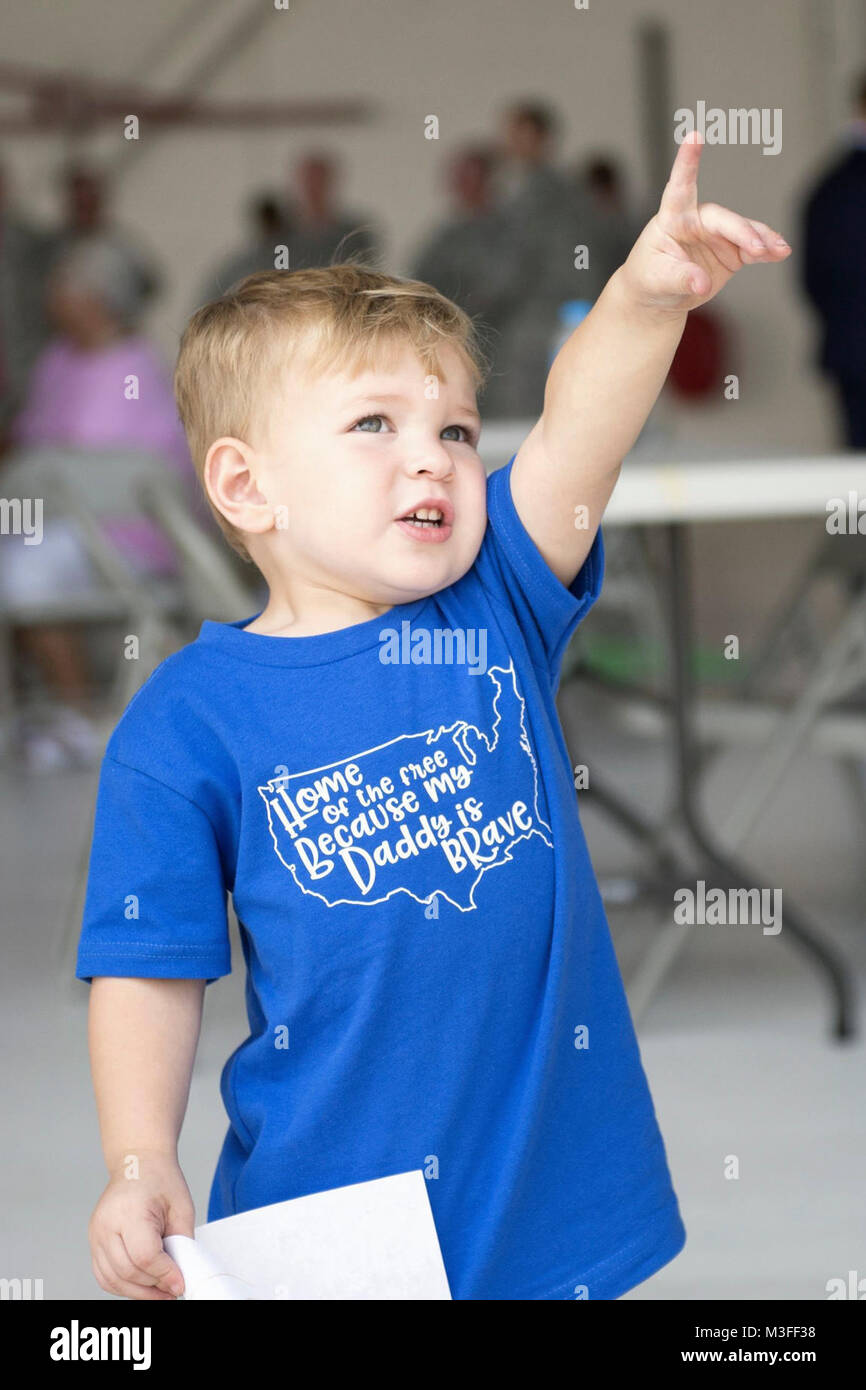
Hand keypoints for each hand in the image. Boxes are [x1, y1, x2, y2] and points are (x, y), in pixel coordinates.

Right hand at [88, 1153, 194, 1299]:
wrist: (138, 1163)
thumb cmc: (160, 1180)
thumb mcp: (181, 1207)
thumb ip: (182, 1242)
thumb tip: (180, 1276)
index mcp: (129, 1211)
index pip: (144, 1255)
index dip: (164, 1274)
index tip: (180, 1284)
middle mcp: (106, 1225)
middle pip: (128, 1271)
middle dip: (153, 1287)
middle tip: (173, 1290)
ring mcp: (95, 1235)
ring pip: (113, 1280)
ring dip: (138, 1292)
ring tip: (161, 1292)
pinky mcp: (93, 1243)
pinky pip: (105, 1276)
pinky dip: (124, 1286)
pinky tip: (143, 1285)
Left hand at [620, 130, 791, 315]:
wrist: (659, 294)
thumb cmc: (651, 278)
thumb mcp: (658, 280)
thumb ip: (680, 278)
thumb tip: (702, 283)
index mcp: (672, 219)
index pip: (680, 187)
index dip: (687, 162)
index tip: (694, 135)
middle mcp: (697, 220)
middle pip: (723, 219)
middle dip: (743, 231)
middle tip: (758, 248)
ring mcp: (717, 234)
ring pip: (744, 230)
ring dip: (763, 239)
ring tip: (779, 250)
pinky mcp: (731, 250)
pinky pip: (753, 247)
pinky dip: (768, 249)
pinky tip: (781, 251)